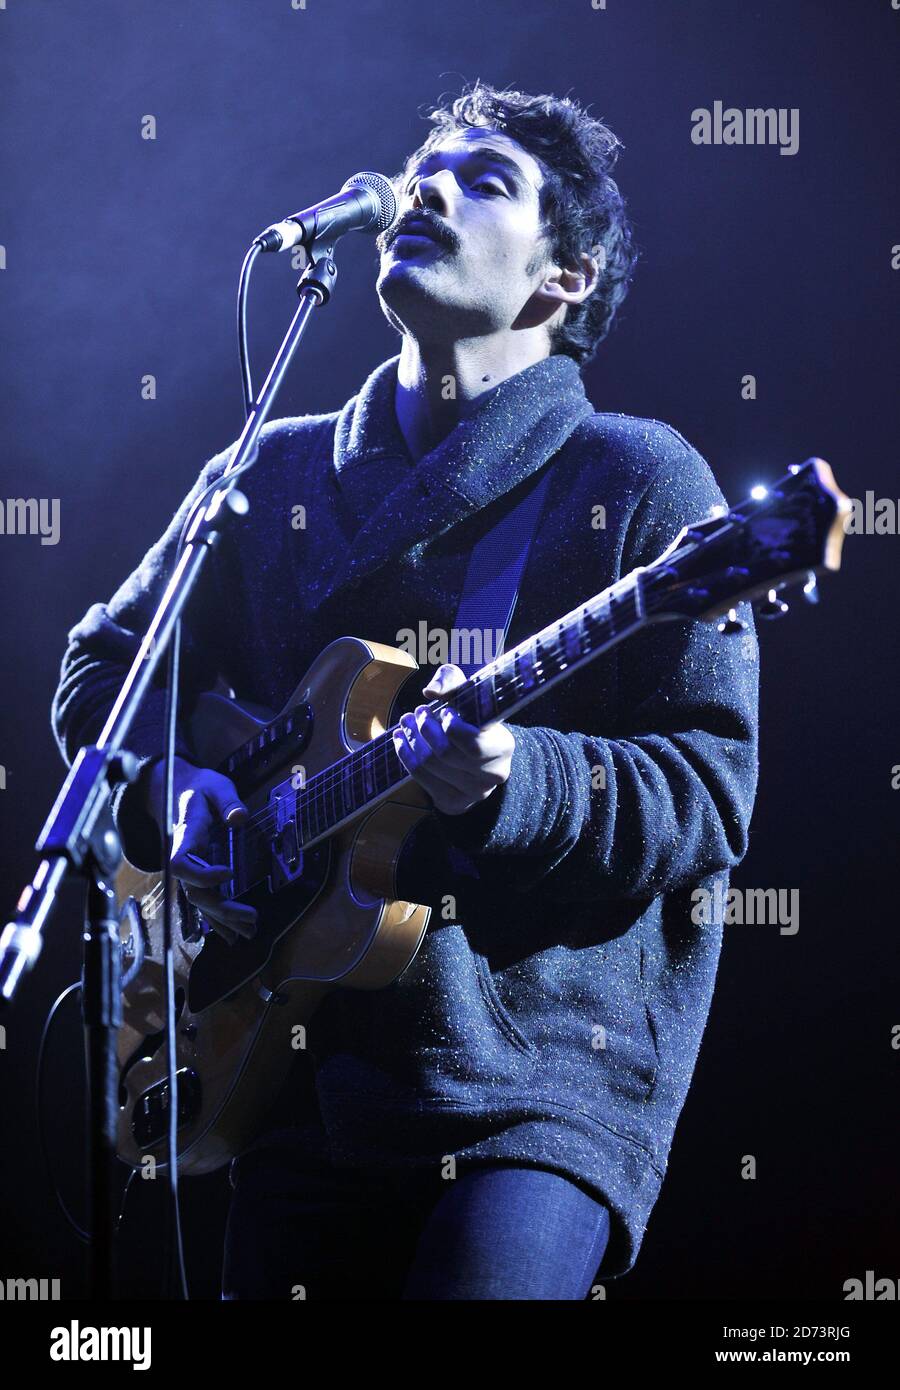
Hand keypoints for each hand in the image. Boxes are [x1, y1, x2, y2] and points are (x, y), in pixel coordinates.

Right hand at [141, 755, 256, 945]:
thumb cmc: (201, 788)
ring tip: (248, 933)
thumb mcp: (217, 786)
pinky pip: (204, 901)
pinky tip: (232, 934)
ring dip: (224, 919)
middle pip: (195, 892)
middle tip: (252, 917)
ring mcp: (189, 869)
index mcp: (184, 837)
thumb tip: (240, 817)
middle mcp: (182, 858)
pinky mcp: (197, 874)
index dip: (202, 874)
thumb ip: (228, 801)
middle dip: (222, 908)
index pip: (182, 864)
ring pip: (201, 901)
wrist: (181, 791)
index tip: (229, 873)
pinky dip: (217, 919)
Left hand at [392, 663, 514, 815]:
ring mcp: (473, 793)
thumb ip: (453, 682)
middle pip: (445, 754)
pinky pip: (420, 778)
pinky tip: (400, 740)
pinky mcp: (453, 802)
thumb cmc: (474, 720)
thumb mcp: (470, 694)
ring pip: (430, 765)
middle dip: (424, 729)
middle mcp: (492, 775)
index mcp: (503, 747)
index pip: (472, 743)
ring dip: (411, 739)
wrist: (482, 757)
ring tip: (406, 723)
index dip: (450, 726)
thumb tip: (431, 691)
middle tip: (417, 712)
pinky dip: (405, 756)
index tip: (443, 710)